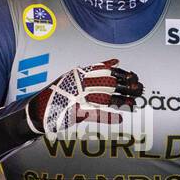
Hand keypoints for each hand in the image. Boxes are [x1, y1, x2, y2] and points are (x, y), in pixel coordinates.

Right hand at [26, 58, 141, 139]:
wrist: (38, 111)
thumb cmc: (59, 94)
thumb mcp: (75, 76)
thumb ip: (95, 69)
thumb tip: (116, 60)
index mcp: (81, 73)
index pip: (107, 70)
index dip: (123, 74)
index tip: (134, 77)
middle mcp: (80, 83)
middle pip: (110, 83)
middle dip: (127, 86)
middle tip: (140, 89)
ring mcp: (78, 97)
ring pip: (107, 97)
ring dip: (122, 100)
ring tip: (134, 103)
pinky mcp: (76, 112)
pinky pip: (97, 114)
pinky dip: (109, 117)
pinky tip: (120, 118)